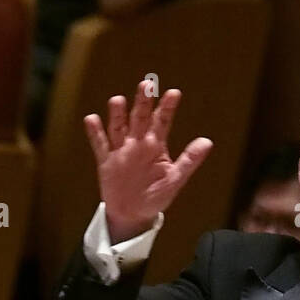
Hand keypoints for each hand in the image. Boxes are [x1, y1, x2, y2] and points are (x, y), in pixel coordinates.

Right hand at [84, 83, 212, 242]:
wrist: (133, 214)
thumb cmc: (156, 196)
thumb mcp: (175, 180)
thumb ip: (189, 160)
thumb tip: (207, 142)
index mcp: (156, 145)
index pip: (162, 121)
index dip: (168, 107)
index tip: (175, 93)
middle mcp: (138, 142)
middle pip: (140, 118)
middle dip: (143, 102)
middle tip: (146, 85)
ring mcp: (121, 150)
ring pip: (118, 128)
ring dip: (118, 114)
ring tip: (118, 101)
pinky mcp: (106, 162)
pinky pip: (100, 145)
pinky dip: (95, 133)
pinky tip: (91, 119)